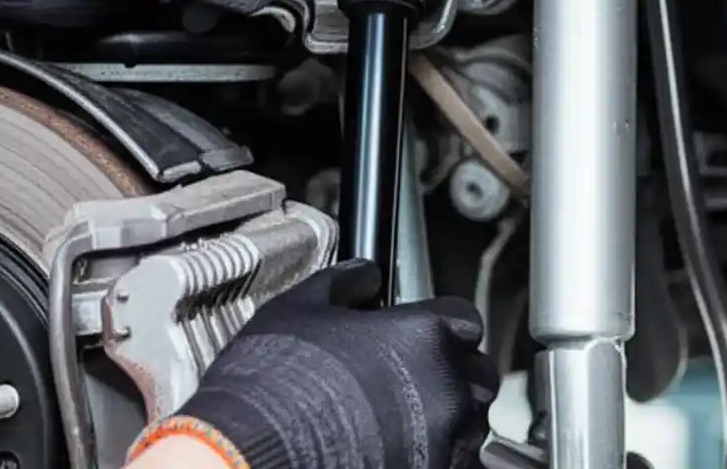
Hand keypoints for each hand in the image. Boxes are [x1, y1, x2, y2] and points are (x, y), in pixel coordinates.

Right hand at [172, 260, 499, 468]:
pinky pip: (455, 465)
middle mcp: (444, 389)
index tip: (419, 330)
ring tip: (397, 418)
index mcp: (421, 335)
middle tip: (407, 376)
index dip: (441, 323)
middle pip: (477, 374)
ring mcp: (443, 442)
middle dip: (451, 372)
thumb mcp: (299, 309)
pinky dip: (437, 457)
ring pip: (470, 424)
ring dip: (447, 418)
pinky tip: (396, 450)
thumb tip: (364, 276)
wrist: (250, 455)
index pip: (464, 318)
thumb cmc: (272, 386)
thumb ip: (343, 284)